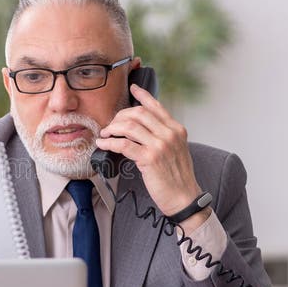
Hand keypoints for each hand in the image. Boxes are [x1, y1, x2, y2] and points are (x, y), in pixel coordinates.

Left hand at [96, 84, 210, 229]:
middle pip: (139, 113)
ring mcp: (160, 145)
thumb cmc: (177, 177)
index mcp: (176, 129)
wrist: (184, 198)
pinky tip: (103, 145)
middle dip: (120, 116)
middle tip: (111, 125)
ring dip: (112, 129)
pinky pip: (123, 145)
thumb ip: (164, 137)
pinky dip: (109, 143)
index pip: (156, 106)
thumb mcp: (176, 150)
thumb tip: (141, 129)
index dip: (143, 95)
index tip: (132, 88)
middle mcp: (170, 134)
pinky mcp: (149, 158)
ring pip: (129, 126)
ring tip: (105, 135)